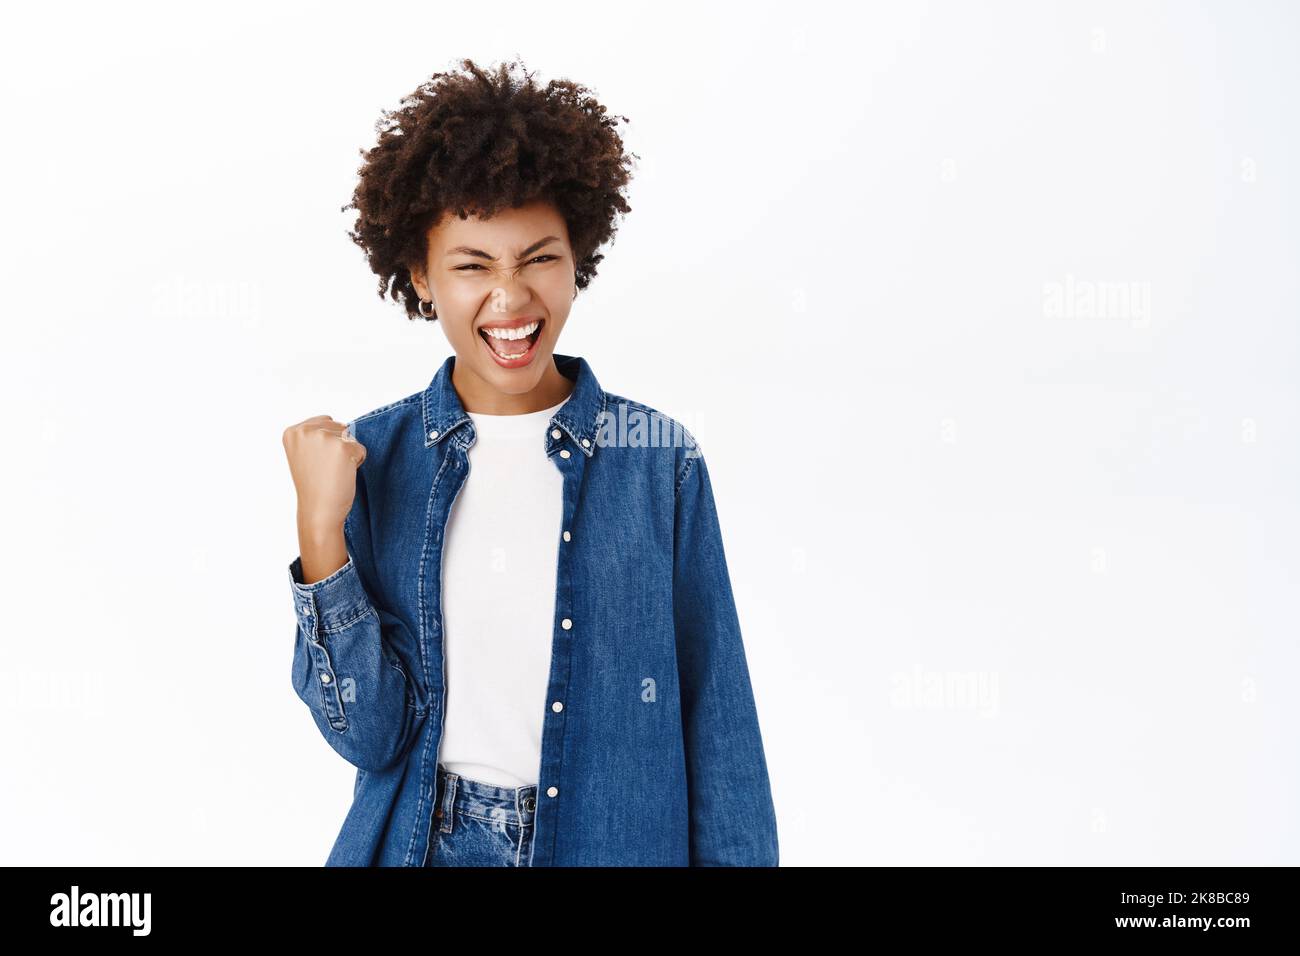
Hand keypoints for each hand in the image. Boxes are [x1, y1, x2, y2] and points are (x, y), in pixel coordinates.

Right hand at [282, 415, 366, 532]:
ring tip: (333, 471)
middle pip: (339, 427)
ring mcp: (323, 437)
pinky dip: (357, 462)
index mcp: (293, 431)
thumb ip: (316, 436)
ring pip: (351, 437)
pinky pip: (361, 449)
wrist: (318, 510)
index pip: (325, 422)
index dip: (328, 443)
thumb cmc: (315, 485)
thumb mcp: (305, 454)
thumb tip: (348, 426)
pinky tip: (342, 474)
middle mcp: (305, 430)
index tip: (316, 462)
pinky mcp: (342, 447)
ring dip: (348, 454)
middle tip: (325, 468)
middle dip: (339, 446)